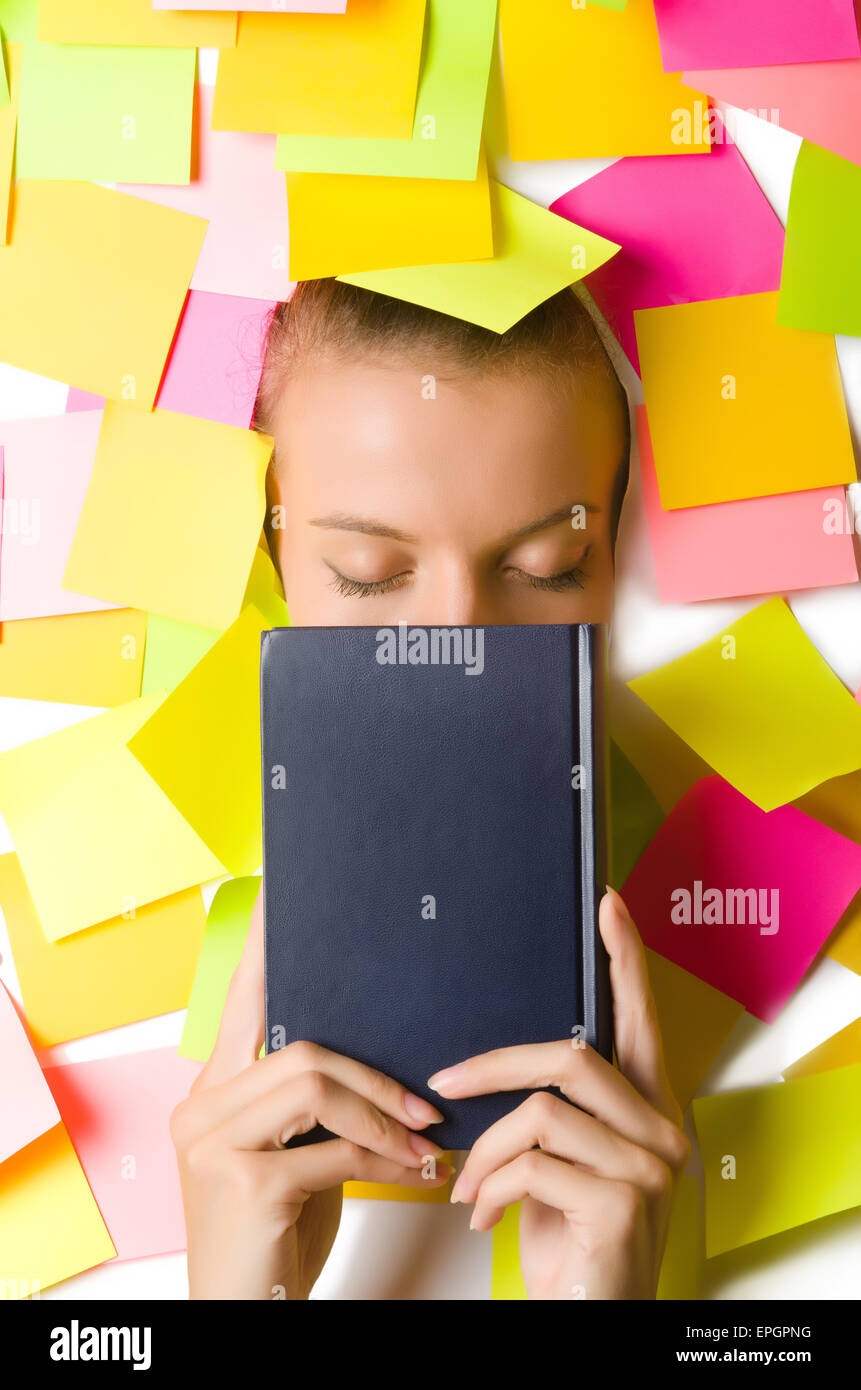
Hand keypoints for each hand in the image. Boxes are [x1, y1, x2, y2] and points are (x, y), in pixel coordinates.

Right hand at [171, 888, 449, 1299]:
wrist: (244, 1315)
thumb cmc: (273, 1238)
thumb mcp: (295, 1160)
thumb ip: (317, 1110)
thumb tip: (384, 1070)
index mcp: (212, 1091)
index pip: (242, 1003)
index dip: (264, 950)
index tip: (281, 897)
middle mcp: (201, 1106)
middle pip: (302, 1049)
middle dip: (376, 1076)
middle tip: (426, 1107)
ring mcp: (213, 1143)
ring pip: (315, 1084)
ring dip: (384, 1114)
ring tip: (423, 1143)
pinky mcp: (243, 1181)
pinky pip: (333, 1148)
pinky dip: (385, 1160)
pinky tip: (415, 1176)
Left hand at [431, 887, 688, 1299]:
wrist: (587, 1319)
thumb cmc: (569, 1243)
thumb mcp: (558, 1167)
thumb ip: (550, 1112)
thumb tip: (489, 1064)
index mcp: (649, 1111)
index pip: (641, 1021)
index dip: (624, 961)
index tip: (606, 905)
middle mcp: (663, 1131)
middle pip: (574, 1056)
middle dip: (496, 1065)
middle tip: (445, 1083)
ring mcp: (650, 1167)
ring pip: (541, 1112)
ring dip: (486, 1152)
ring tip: (467, 1190)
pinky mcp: (623, 1203)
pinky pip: (531, 1163)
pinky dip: (491, 1188)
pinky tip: (484, 1219)